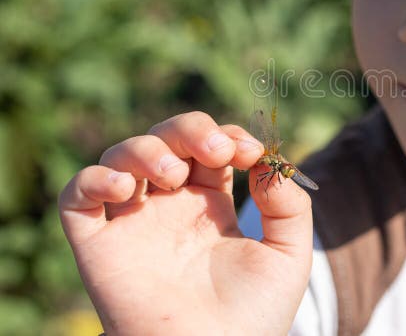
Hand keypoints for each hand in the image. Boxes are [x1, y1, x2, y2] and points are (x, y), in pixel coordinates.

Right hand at [59, 112, 312, 334]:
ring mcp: (134, 223)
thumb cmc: (255, 315)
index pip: (211, 146)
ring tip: (174, 176)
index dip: (229, 136)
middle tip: (216, 151)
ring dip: (147, 149)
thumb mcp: (288, 253)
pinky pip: (76, 197)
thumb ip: (287, 204)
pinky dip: (93, 178)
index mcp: (211, 205)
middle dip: (190, 129)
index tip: (250, 152)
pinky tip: (125, 188)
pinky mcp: (99, 246)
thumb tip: (266, 163)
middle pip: (167, 139)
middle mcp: (170, 208)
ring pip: (121, 156)